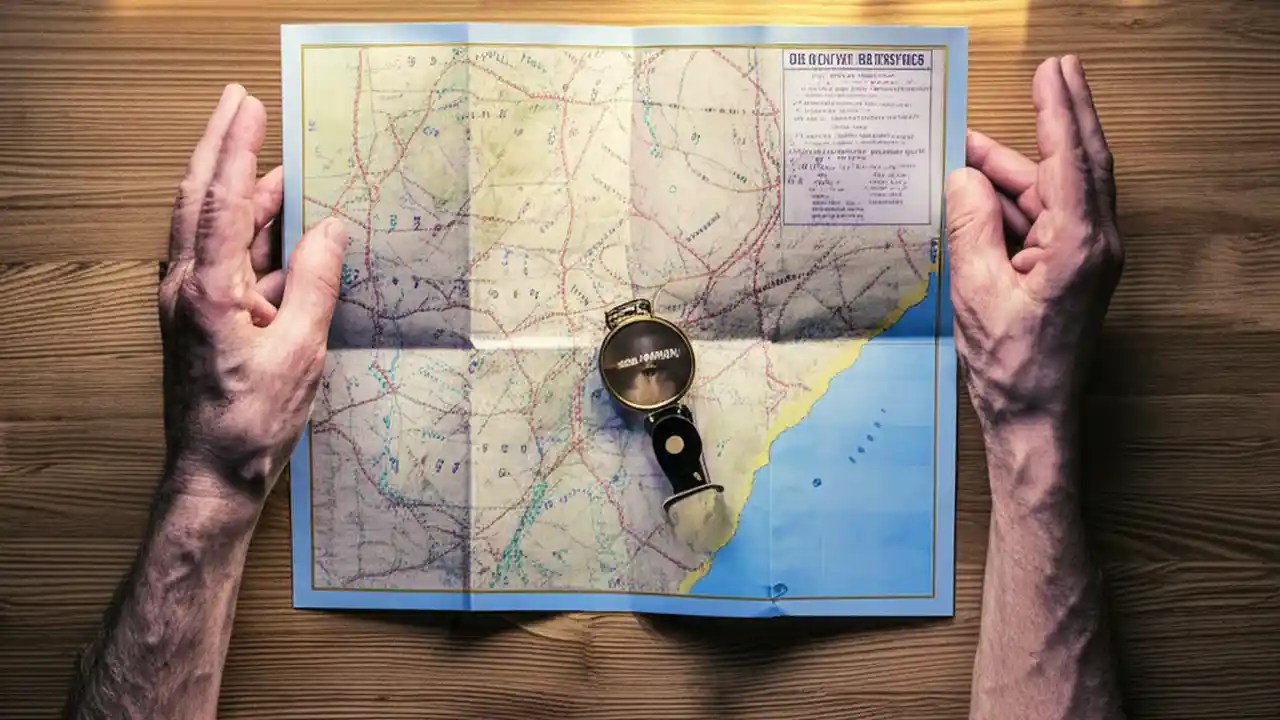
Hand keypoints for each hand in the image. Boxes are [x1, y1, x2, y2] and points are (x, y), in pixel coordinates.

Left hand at [159, 84, 347, 505]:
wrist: (213, 473)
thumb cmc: (252, 421)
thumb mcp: (301, 350)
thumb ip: (316, 282)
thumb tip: (331, 228)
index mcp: (207, 290)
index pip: (221, 200)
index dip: (237, 149)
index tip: (249, 106)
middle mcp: (186, 286)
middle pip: (200, 198)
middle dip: (222, 147)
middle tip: (241, 103)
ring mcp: (188, 301)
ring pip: (210, 226)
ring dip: (241, 190)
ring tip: (278, 163)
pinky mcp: (200, 317)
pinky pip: (222, 258)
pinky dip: (249, 233)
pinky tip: (282, 231)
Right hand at [946, 56, 1122, 430]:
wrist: (1034, 419)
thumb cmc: (1012, 367)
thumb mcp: (977, 292)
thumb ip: (971, 226)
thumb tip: (962, 178)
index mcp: (1079, 245)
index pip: (1072, 160)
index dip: (1060, 110)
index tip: (1053, 71)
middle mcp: (1091, 244)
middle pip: (1071, 166)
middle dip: (1054, 119)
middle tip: (1045, 72)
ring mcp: (1081, 256)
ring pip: (1049, 192)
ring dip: (1010, 168)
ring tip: (964, 144)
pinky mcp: (1064, 270)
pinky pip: (1038, 220)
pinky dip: (1007, 202)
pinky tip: (972, 191)